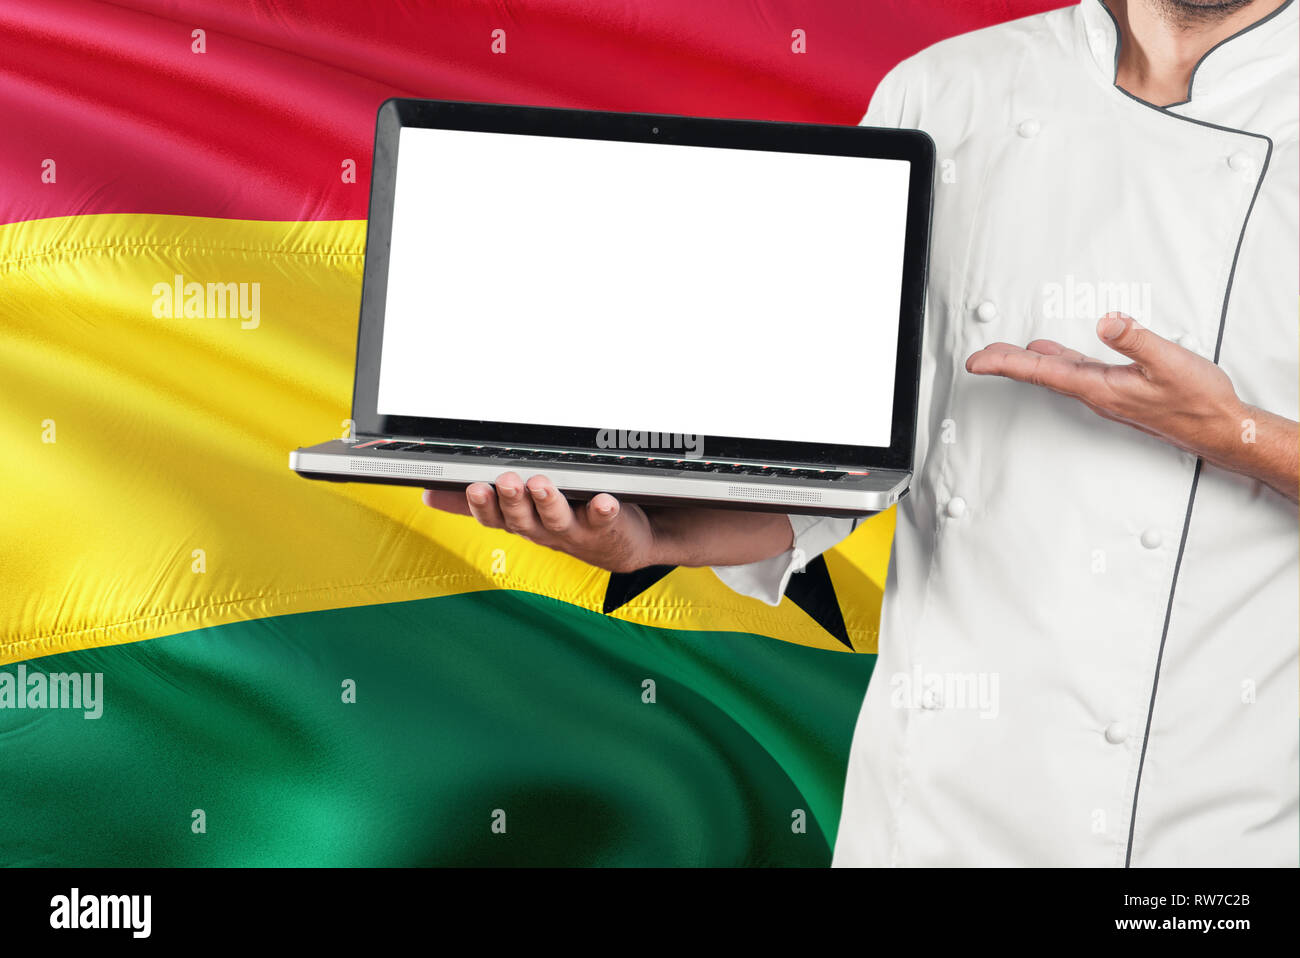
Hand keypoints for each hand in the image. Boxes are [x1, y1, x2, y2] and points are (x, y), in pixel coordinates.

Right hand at [422, 472, 656, 572]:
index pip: (492, 517)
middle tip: (507, 480)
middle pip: (522, 518)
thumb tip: (428, 495)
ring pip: (556, 518)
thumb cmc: (564, 520)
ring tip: (541, 484)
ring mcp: (574, 531)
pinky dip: (604, 510)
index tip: (473, 487)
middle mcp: (542, 530)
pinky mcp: (606, 526)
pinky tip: (604, 499)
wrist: (620, 546)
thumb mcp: (517, 514)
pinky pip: (604, 519)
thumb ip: (478, 504)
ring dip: (548, 502)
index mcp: (519, 522)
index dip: (482, 505)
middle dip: (512, 500)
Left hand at [966, 312, 1298, 501]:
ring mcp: (1107, 392)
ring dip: (1028, 362)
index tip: (978, 361)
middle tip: (980, 356)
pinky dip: (1057, 360)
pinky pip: (1077, 372)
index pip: (1041, 372)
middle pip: (1040, 374)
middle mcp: (1097, 392)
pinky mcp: (1118, 389)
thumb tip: (1107, 322)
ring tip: (1004, 352)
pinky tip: (1052, 353)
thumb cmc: (1198, 402)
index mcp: (1099, 387)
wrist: (1220, 428)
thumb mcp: (1169, 363)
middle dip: (1007, 363)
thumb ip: (1136, 340)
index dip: (1006, 364)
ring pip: (1057, 373)